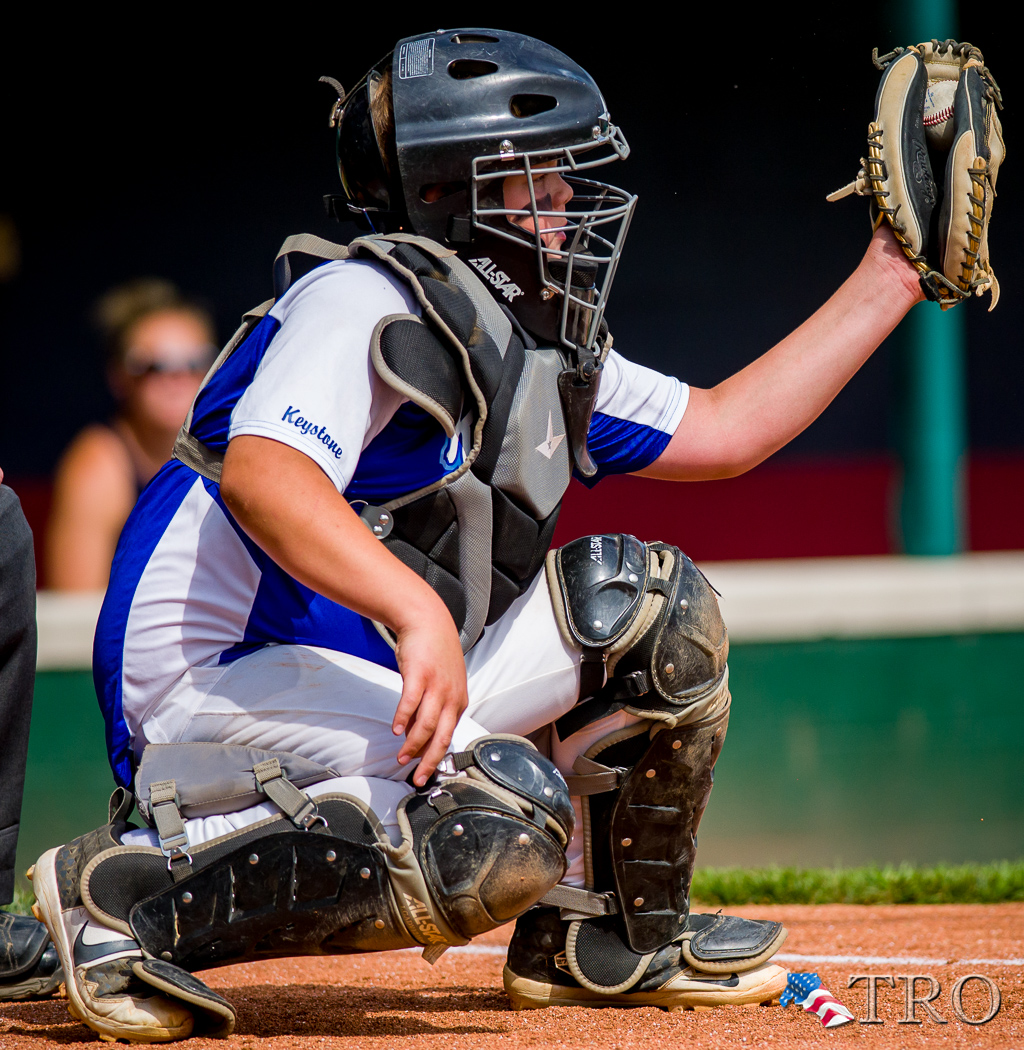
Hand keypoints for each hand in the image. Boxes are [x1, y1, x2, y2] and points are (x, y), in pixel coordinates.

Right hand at [392, 617, 468, 785]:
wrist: (428, 621)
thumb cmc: (434, 654)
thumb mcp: (442, 683)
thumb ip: (433, 708)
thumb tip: (416, 735)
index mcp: (458, 701)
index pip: (448, 736)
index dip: (436, 756)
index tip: (425, 772)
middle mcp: (451, 696)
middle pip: (442, 736)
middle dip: (430, 761)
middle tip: (418, 779)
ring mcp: (436, 685)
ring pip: (426, 724)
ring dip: (413, 744)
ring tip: (401, 758)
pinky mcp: (420, 674)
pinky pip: (411, 702)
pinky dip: (403, 718)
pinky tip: (395, 730)